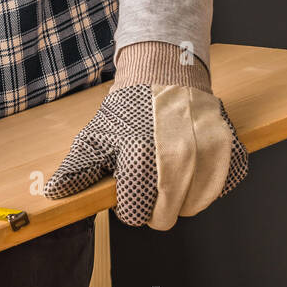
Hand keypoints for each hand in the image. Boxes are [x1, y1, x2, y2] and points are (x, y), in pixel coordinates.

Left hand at [44, 43, 247, 229]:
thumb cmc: (128, 107)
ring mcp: (209, 153)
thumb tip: (55, 193)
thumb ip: (76, 170)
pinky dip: (208, 184)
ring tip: (169, 172)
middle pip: (165, 216)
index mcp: (140, 157)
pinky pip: (220, 187)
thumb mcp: (95, 136)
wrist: (165, 70)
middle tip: (147, 181)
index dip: (127, 204)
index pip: (134, 214)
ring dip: (181, 199)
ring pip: (194, 206)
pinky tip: (194, 165)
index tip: (127, 185)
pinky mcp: (231, 149)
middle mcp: (178, 157)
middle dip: (152, 207)